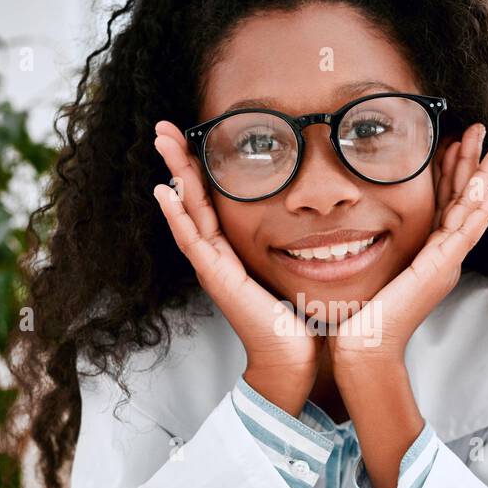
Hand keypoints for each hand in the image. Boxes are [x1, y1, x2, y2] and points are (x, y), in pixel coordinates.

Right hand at [151, 120, 320, 409]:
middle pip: (191, 199)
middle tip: (165, 128)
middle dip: (179, 161)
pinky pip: (193, 241)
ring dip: (173, 175)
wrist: (293, 360)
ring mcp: (213, 268)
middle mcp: (218, 257)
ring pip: (186, 212)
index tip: (194, 136)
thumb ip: (301, 244)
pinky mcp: (218, 280)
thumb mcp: (299, 268)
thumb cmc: (300, 320)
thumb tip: (325, 220)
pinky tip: (165, 193)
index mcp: (234, 252)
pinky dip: (177, 216)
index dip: (201, 168)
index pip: (211, 200)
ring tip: (161, 144)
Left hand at [329, 122, 487, 370]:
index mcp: (429, 254)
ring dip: (485, 178)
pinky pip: (464, 235)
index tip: (455, 140)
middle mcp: (443, 258)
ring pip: (471, 212)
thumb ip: (378, 248)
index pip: (446, 203)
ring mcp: (445, 265)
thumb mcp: (374, 271)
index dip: (452, 170)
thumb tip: (362, 229)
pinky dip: (480, 212)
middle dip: (474, 164)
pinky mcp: (438, 271)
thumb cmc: (363, 316)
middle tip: (484, 131)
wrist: (366, 348)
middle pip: (464, 201)